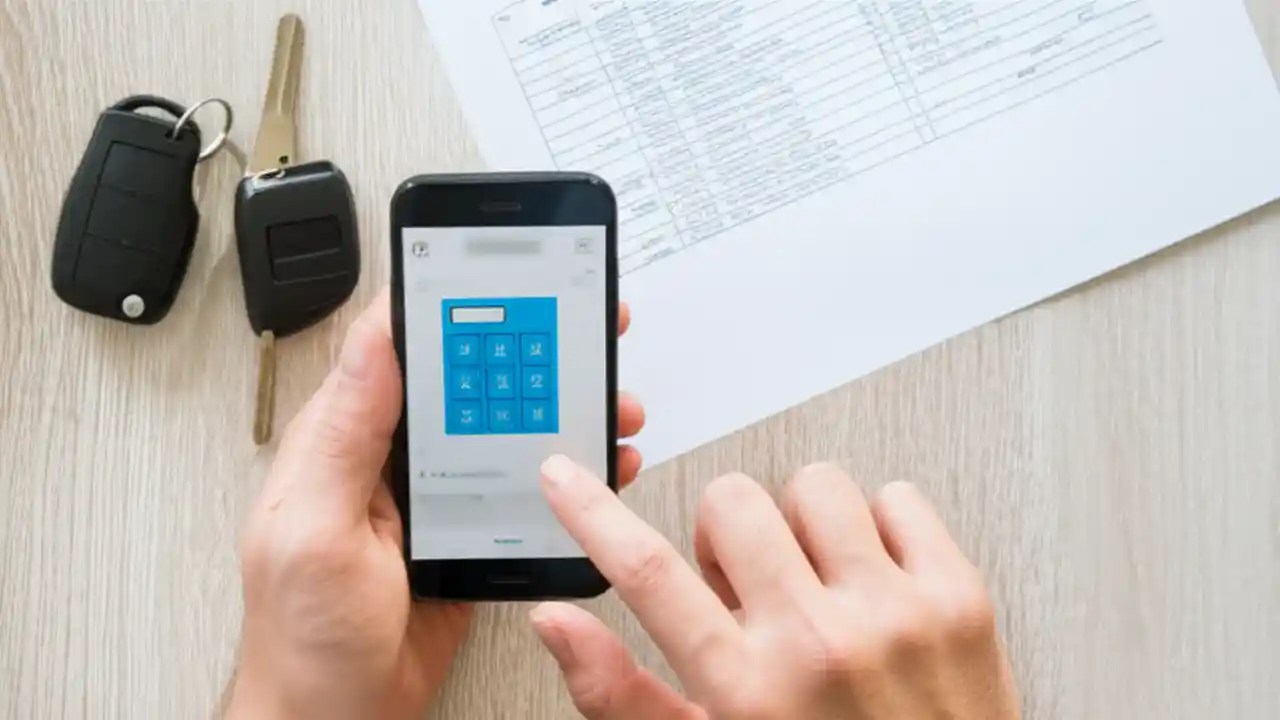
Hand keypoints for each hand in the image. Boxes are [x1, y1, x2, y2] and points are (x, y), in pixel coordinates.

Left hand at [225, 289, 645, 719]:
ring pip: (502, 424)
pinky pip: (519, 481)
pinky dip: (564, 467)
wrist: (336, 717)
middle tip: (584, 328)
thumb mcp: (315, 529)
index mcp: (344, 439)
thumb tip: (372, 340)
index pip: (394, 343)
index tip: (502, 268)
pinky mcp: (466, 529)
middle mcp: (389, 455)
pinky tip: (595, 465)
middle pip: (464, 376)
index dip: (447, 296)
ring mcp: (432, 492)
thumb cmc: (304, 636)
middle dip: (528, 347)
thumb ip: (346, 435)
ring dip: (557, 407)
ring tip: (606, 401)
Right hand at [530, 460, 1019, 719]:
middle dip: (724, 536)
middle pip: (730, 503)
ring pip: (815, 486)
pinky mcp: (960, 597)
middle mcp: (819, 644)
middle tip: (748, 587)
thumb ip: (622, 693)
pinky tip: (873, 582)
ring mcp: (896, 614)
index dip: (592, 513)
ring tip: (818, 585)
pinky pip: (899, 498)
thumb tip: (557, 620)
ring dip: (802, 527)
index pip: (645, 573)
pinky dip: (880, 530)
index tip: (564, 476)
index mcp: (747, 690)